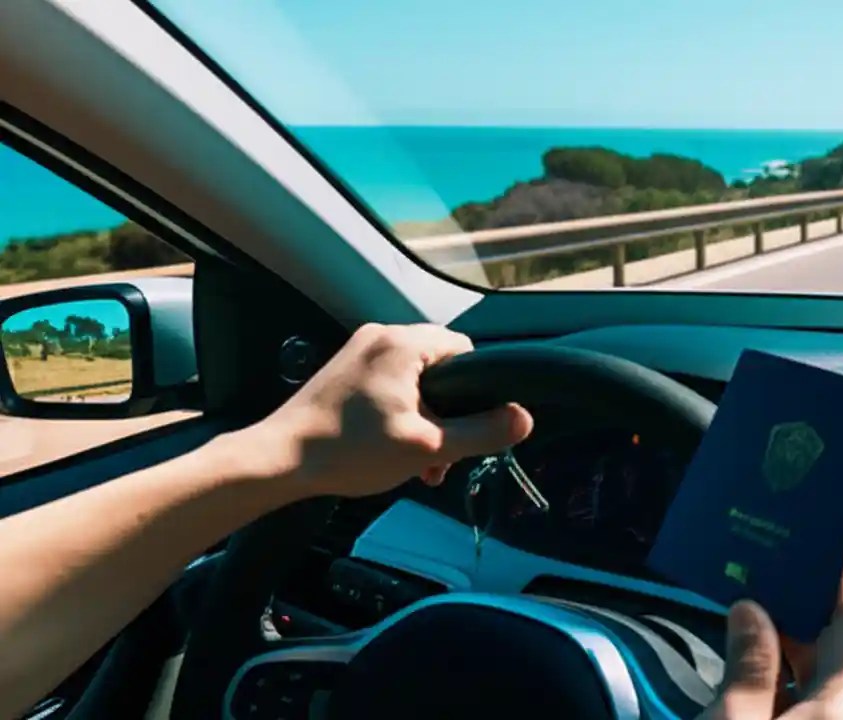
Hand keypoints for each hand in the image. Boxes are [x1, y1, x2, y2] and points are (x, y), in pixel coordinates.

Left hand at [243, 323, 532, 497]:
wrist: (277, 460)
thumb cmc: (350, 451)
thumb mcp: (427, 446)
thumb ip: (481, 432)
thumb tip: (525, 418)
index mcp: (403, 343)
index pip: (466, 351)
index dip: (477, 391)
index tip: (469, 428)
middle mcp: (381, 335)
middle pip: (441, 367)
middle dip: (449, 412)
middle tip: (442, 454)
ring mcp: (358, 351)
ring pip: (415, 379)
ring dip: (425, 419)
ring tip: (419, 461)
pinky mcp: (343, 371)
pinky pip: (389, 384)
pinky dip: (400, 413)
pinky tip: (393, 449)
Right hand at [698, 549, 842, 719]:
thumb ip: (749, 667)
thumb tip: (750, 611)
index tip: (831, 538)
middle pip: (836, 648)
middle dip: (802, 607)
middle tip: (771, 562)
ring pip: (819, 679)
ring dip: (787, 645)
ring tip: (751, 602)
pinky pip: (807, 703)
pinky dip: (781, 680)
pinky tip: (750, 661)